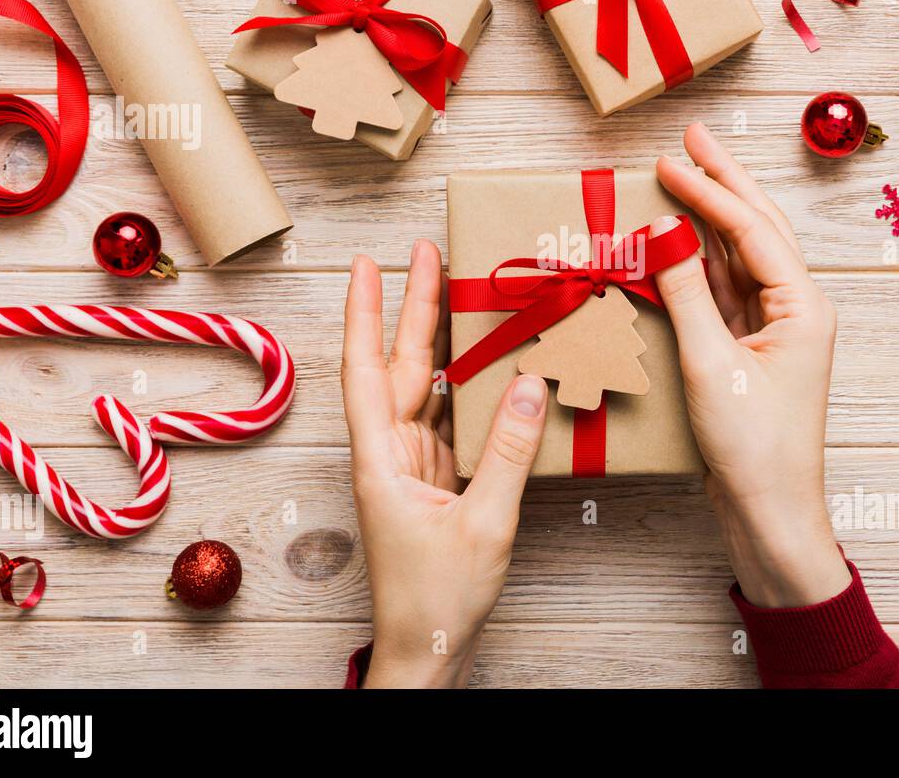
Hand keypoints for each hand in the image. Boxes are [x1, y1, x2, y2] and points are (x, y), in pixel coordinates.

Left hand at [342, 245, 548, 687]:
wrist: (426, 648)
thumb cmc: (437, 598)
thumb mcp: (484, 523)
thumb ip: (508, 452)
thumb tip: (533, 384)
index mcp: (380, 459)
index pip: (365, 369)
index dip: (364, 312)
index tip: (366, 263)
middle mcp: (390, 452)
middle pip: (400, 366)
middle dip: (414, 307)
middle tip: (429, 251)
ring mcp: (412, 464)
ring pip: (426, 389)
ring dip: (443, 343)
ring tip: (464, 292)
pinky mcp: (434, 479)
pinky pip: (451, 419)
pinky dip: (470, 389)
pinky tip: (491, 363)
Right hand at [653, 123, 850, 607]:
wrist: (771, 513)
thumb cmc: (754, 448)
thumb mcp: (712, 365)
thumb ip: (686, 294)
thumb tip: (661, 233)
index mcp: (803, 306)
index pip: (751, 230)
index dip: (709, 190)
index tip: (670, 159)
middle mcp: (796, 309)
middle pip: (756, 229)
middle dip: (724, 182)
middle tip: (691, 137)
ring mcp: (775, 329)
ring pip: (739, 257)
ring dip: (709, 217)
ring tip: (682, 175)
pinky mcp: (751, 350)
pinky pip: (723, 292)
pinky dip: (697, 264)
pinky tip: (676, 241)